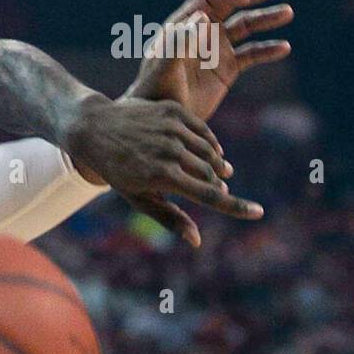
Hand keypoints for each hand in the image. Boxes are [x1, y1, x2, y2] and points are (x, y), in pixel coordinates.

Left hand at [64, 93, 261, 247]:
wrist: (95, 128)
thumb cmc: (116, 170)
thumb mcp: (138, 198)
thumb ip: (169, 218)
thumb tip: (196, 241)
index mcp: (160, 177)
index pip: (208, 195)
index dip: (236, 206)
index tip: (258, 212)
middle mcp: (168, 151)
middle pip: (211, 175)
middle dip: (217, 185)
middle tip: (218, 190)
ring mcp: (171, 129)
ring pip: (210, 153)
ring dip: (217, 165)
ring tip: (217, 172)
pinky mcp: (173, 111)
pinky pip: (204, 132)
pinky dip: (211, 145)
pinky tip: (209, 153)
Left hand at [127, 0, 291, 120]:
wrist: (163, 120)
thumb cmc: (156, 92)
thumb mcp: (164, 68)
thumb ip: (180, 43)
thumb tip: (202, 16)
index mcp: (182, 27)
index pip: (207, 1)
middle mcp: (200, 34)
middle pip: (228, 6)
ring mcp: (215, 50)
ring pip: (244, 27)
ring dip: (265, 19)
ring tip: (287, 12)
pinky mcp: (227, 69)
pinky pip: (252, 54)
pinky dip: (267, 50)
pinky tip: (284, 47)